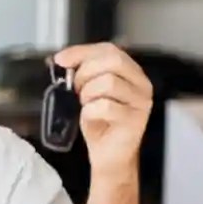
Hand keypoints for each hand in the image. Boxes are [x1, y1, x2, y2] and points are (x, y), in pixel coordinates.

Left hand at [54, 43, 152, 177]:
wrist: (108, 153)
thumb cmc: (99, 121)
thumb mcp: (87, 90)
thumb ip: (81, 71)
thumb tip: (62, 58)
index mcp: (131, 72)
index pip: (109, 49)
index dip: (82, 52)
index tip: (61, 60)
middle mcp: (141, 84)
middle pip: (113, 60)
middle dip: (85, 73)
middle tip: (77, 90)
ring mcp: (141, 102)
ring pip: (108, 82)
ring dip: (87, 94)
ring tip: (87, 105)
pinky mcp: (135, 120)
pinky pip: (105, 106)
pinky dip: (90, 111)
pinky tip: (91, 117)